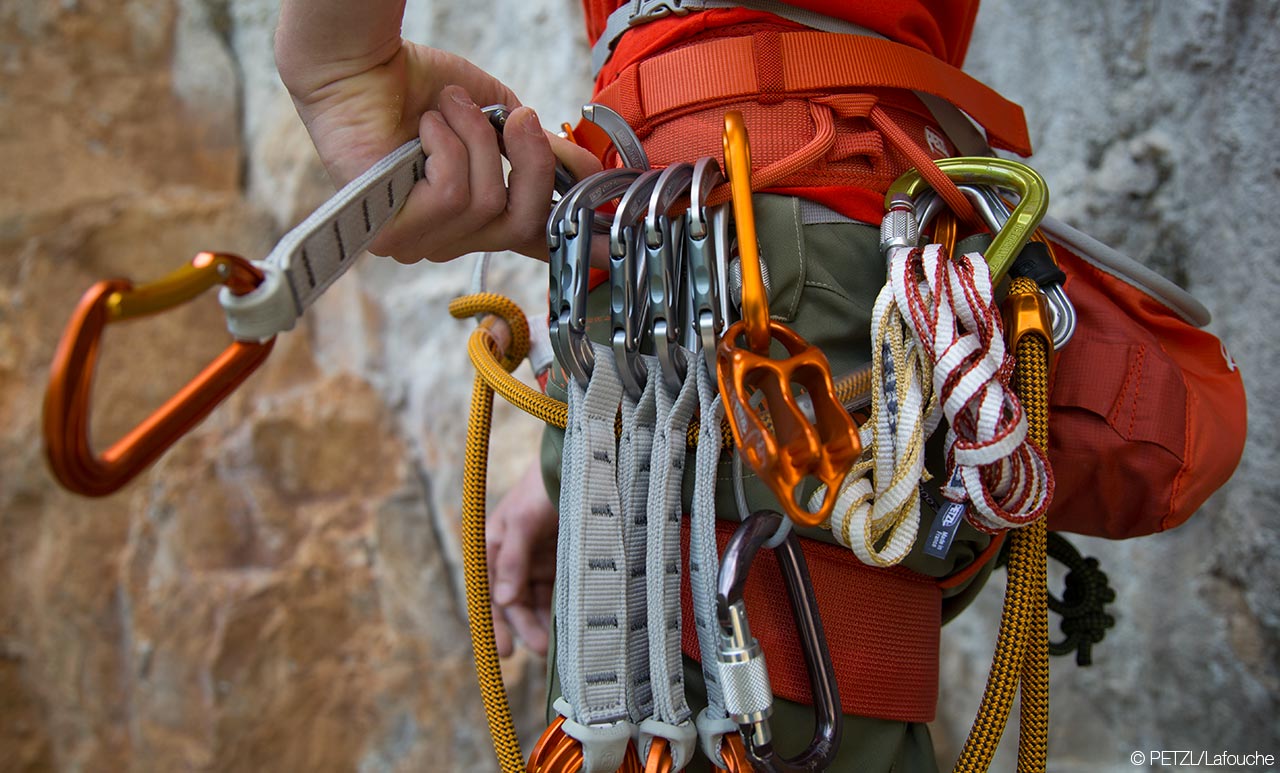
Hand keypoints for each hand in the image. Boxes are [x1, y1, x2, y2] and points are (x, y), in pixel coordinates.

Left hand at [274, 1, 599, 262]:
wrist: (360, 67)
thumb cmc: (422, 90)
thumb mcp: (502, 121)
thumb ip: (543, 153)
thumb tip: (592, 174)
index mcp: (477, 218)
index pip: (533, 246)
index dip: (580, 252)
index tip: (616, 253)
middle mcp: (450, 241)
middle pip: (523, 224)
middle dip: (529, 163)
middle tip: (514, 118)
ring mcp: (420, 243)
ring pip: (487, 205)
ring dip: (473, 141)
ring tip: (445, 112)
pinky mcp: (392, 235)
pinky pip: (451, 197)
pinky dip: (444, 147)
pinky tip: (421, 131)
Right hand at [487, 460, 557, 656]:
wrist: (581, 459)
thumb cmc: (543, 485)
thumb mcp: (523, 520)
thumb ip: (512, 559)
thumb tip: (501, 600)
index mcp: (494, 545)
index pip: (488, 592)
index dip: (495, 622)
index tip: (504, 652)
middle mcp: (514, 556)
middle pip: (514, 601)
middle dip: (525, 626)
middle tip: (539, 649)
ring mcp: (539, 558)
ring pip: (537, 600)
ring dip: (544, 621)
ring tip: (558, 643)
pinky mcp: (564, 558)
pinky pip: (560, 589)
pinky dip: (562, 607)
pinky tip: (571, 623)